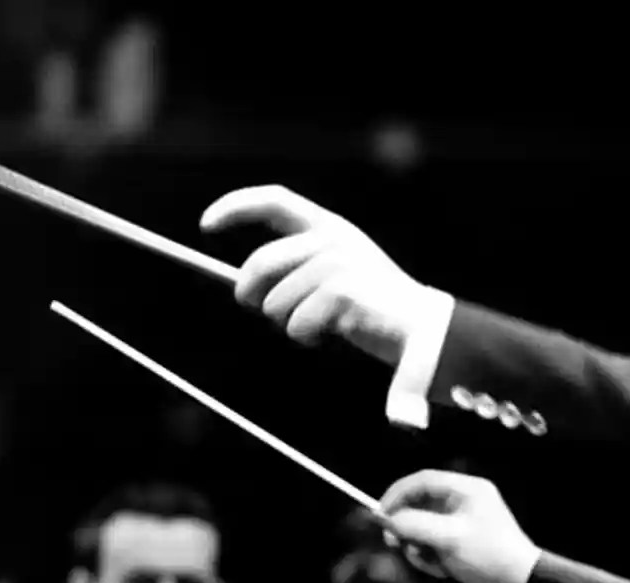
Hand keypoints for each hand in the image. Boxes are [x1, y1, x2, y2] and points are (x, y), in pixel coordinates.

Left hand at [199, 185, 434, 363]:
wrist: (423, 328)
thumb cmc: (373, 307)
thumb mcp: (337, 274)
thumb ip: (296, 269)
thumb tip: (243, 288)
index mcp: (330, 226)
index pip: (274, 200)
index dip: (235, 207)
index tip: (206, 225)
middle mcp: (332, 238)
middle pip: (260, 263)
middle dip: (249, 292)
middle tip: (256, 309)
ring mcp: (338, 264)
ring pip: (274, 302)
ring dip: (287, 323)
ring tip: (318, 326)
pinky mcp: (342, 292)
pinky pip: (297, 322)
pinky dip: (307, 335)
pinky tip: (332, 334)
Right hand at [380, 470, 541, 582]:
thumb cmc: (488, 555)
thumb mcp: (449, 538)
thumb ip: (414, 525)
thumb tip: (384, 519)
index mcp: (466, 489)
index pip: (422, 480)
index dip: (397, 494)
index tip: (380, 515)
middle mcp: (462, 500)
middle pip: (420, 504)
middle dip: (407, 526)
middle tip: (396, 543)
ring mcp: (460, 522)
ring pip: (423, 527)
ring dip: (419, 546)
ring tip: (431, 562)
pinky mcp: (459, 542)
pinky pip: (432, 543)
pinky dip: (431, 556)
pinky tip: (442, 570)